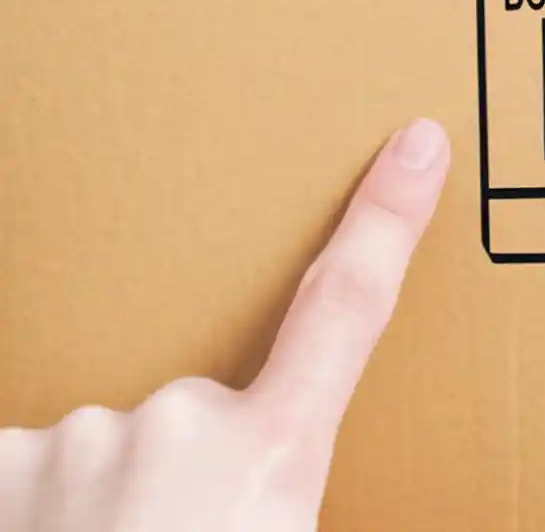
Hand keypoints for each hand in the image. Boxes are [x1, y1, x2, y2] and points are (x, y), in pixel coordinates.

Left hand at [0, 119, 449, 530]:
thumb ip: (286, 490)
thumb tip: (275, 479)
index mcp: (272, 463)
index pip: (346, 312)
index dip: (385, 221)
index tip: (414, 142)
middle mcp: (177, 427)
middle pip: (200, 415)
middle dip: (189, 475)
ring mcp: (77, 442)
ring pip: (112, 444)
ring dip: (109, 501)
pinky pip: (36, 467)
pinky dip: (47, 507)